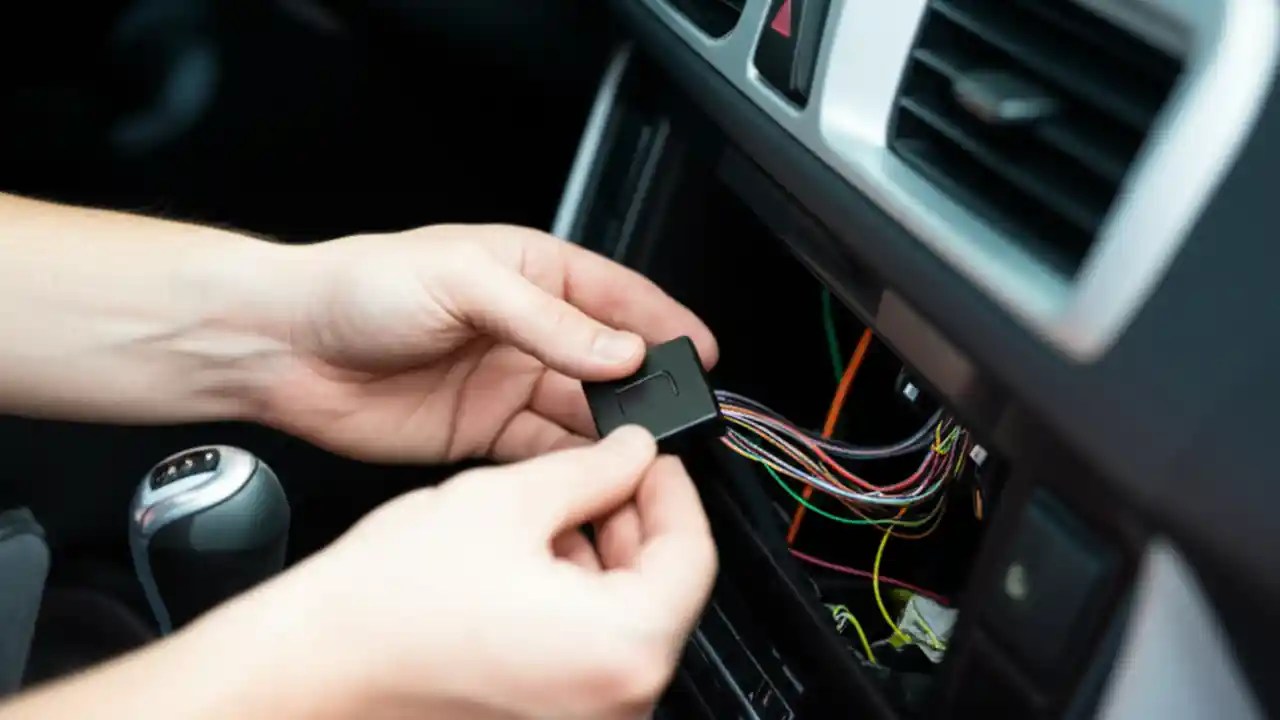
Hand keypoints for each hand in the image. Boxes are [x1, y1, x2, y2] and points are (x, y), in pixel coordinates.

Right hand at [209, 427, 716, 718]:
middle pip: (660, 588)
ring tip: (556, 506)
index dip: (672, 487)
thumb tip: (632, 454)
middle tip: (605, 468)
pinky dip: (575, 600)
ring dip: (602, 555)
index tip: (651, 456)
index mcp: (624, 648)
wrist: (309, 667)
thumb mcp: (508, 500)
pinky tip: (534, 555)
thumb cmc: (387, 604)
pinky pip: (588, 650)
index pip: (694, 552)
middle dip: (633, 518)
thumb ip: (592, 470)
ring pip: (623, 617)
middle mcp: (618, 701)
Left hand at [255, 225, 716, 462]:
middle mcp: (526, 330)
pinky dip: (567, 466)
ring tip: (638, 453)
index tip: (702, 354)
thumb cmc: (359, 287)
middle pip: (606, 363)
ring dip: (608, 433)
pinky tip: (586, 475)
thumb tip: (618, 350)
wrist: (283, 347)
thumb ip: (547, 321)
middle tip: (673, 419)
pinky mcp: (481, 434)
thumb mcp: (463, 283)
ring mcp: (505, 384)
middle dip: (642, 390)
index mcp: (530, 273)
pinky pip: (541, 452)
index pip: (617, 298)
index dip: (664, 324)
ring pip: (579, 414)